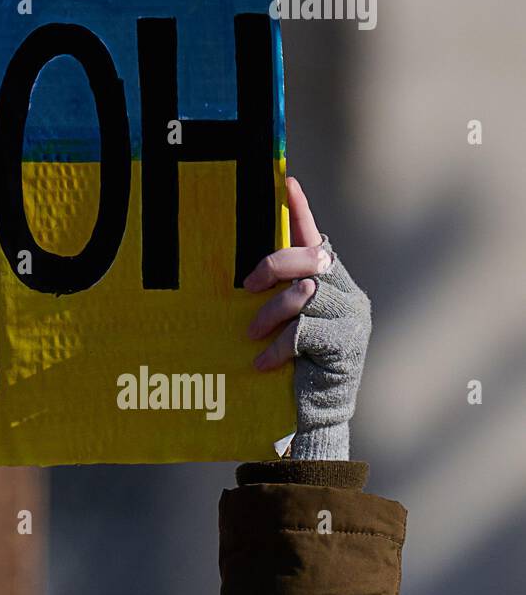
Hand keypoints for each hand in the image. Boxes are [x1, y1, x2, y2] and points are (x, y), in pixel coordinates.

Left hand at [243, 175, 371, 459]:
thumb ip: (278, 293)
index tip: (285, 182)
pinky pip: (303, 332)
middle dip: (273, 266)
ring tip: (252, 335)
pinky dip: (278, 347)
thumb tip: (244, 274)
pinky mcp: (345, 344)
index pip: (315, 238)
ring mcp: (351, 317)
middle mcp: (346, 292)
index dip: (301, 210)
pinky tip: (263, 362)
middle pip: (310, 258)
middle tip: (246, 287)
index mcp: (332, 281)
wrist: (317, 412)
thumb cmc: (293, 362)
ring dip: (270, 315)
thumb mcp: (283, 320)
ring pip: (304, 295)